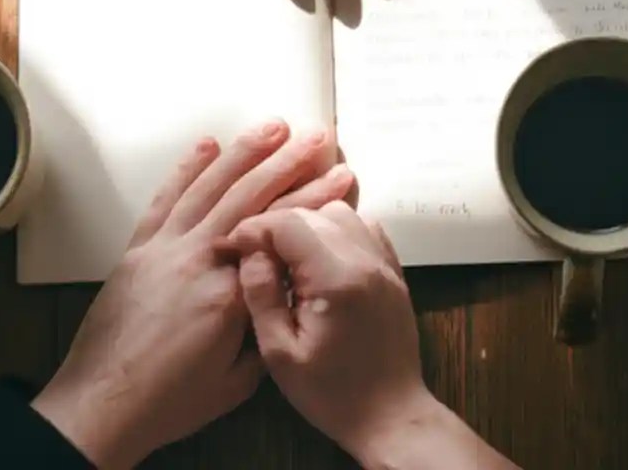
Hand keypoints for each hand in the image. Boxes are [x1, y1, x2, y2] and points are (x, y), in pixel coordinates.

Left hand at [31, 121, 351, 466]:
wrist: (102, 406)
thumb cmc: (169, 401)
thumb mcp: (239, 379)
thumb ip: (265, 328)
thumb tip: (286, 293)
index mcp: (229, 292)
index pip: (282, 232)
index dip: (314, 201)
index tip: (338, 177)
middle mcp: (196, 259)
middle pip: (249, 197)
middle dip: (288, 163)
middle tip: (315, 137)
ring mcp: (163, 249)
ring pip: (210, 187)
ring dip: (243, 153)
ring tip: (271, 128)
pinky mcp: (137, 250)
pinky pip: (165, 199)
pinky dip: (186, 170)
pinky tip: (206, 146)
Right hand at [224, 202, 517, 468]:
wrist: (390, 414)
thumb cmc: (332, 393)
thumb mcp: (280, 353)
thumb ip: (261, 295)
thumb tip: (250, 252)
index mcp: (337, 278)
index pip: (288, 223)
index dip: (254, 229)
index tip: (233, 248)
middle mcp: (366, 260)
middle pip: (314, 213)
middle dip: (277, 226)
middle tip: (255, 256)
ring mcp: (385, 263)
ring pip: (341, 214)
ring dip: (309, 227)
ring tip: (288, 260)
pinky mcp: (394, 272)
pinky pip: (365, 230)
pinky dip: (338, 234)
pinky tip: (321, 263)